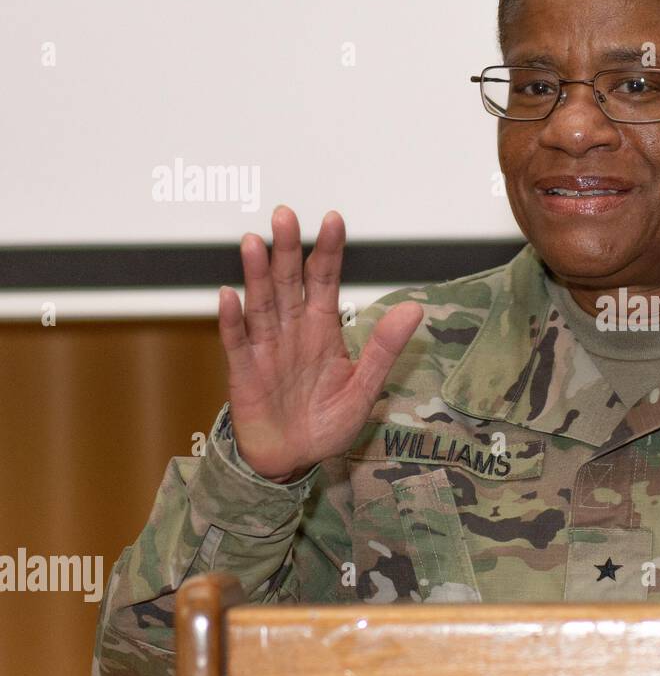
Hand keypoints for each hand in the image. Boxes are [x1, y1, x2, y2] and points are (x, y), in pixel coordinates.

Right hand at [217, 205, 422, 482]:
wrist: (293, 460)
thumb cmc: (325, 422)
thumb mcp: (365, 386)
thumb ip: (385, 348)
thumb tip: (414, 310)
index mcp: (322, 329)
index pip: (325, 280)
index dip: (328, 251)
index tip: (333, 220)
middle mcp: (292, 330)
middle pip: (289, 282)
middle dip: (287, 249)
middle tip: (285, 215)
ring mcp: (266, 348)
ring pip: (260, 304)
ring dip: (257, 274)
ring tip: (253, 243)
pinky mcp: (245, 372)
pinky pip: (237, 342)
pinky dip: (231, 320)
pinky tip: (229, 296)